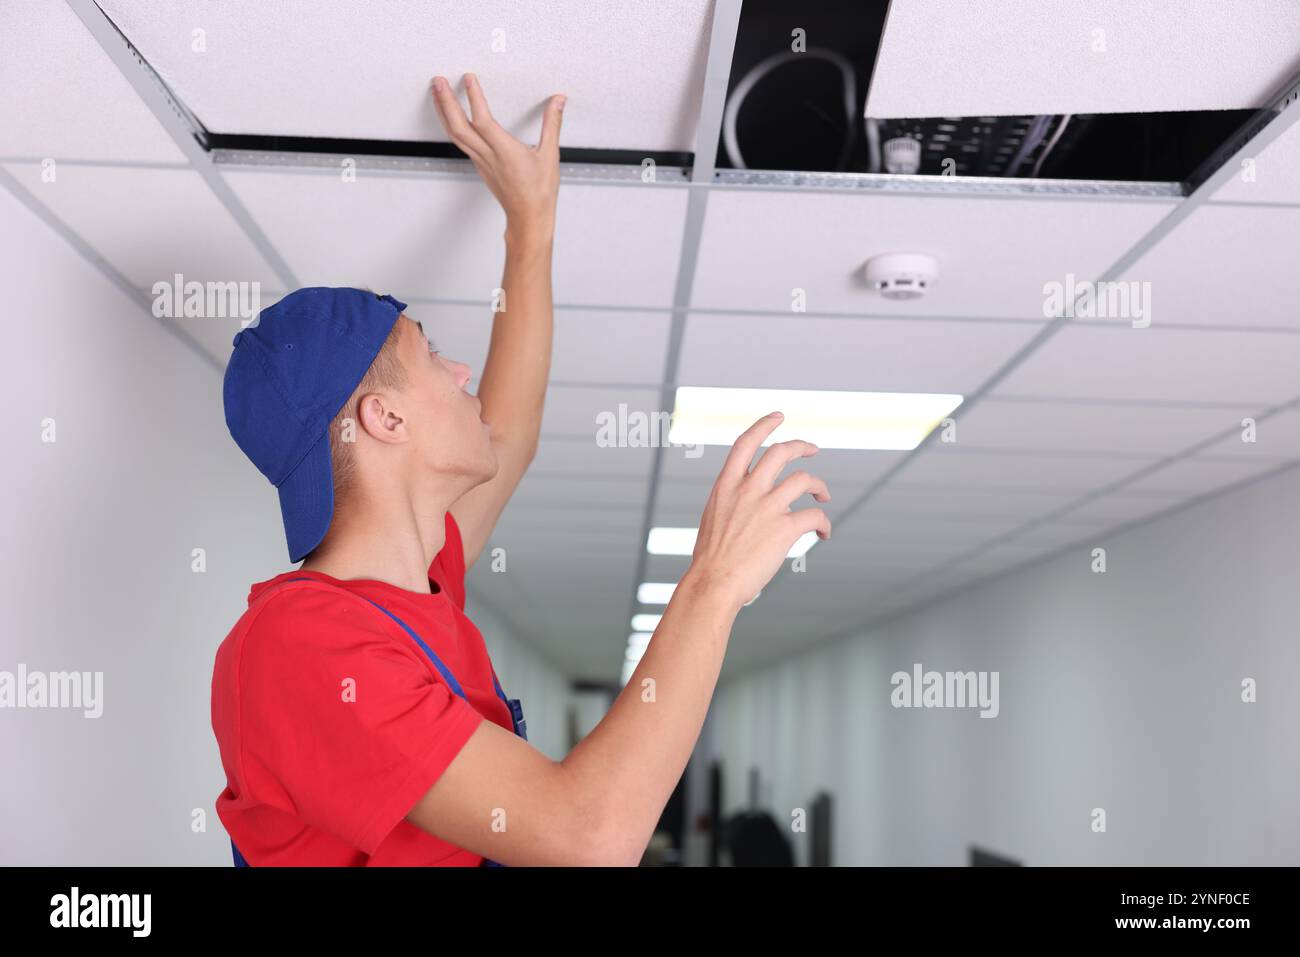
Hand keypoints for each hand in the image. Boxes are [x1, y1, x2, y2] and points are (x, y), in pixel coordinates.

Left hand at [430, 73, 563, 236]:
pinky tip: (449, 117)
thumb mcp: (550, 155)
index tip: (469, 78)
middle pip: (459, 127)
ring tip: (436, 92)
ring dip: (443, 112)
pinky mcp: (480, 165)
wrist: (528, 217)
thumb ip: (552, 124)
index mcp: (506, 152)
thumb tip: (558, 101)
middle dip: (446, 102)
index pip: (483, 120)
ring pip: (455, 135)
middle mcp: (489, 156)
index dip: (474, 98)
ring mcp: (481, 161)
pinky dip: (451, 125)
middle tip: (437, 81)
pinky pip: (460, 143)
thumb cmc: (539, 192)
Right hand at [685, 413, 831, 611]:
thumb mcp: (714, 519)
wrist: (713, 583)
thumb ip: (733, 504)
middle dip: (801, 446)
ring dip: (819, 484)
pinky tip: (823, 533)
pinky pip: (815, 516)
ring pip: (803, 480)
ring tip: (823, 494)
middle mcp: (747, 490)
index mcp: (726, 486)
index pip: (745, 443)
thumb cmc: (711, 560)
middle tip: (813, 449)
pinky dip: (824, 523)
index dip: (764, 425)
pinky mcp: (784, 528)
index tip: (778, 416)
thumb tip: (751, 507)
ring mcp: (767, 507)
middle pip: (781, 452)